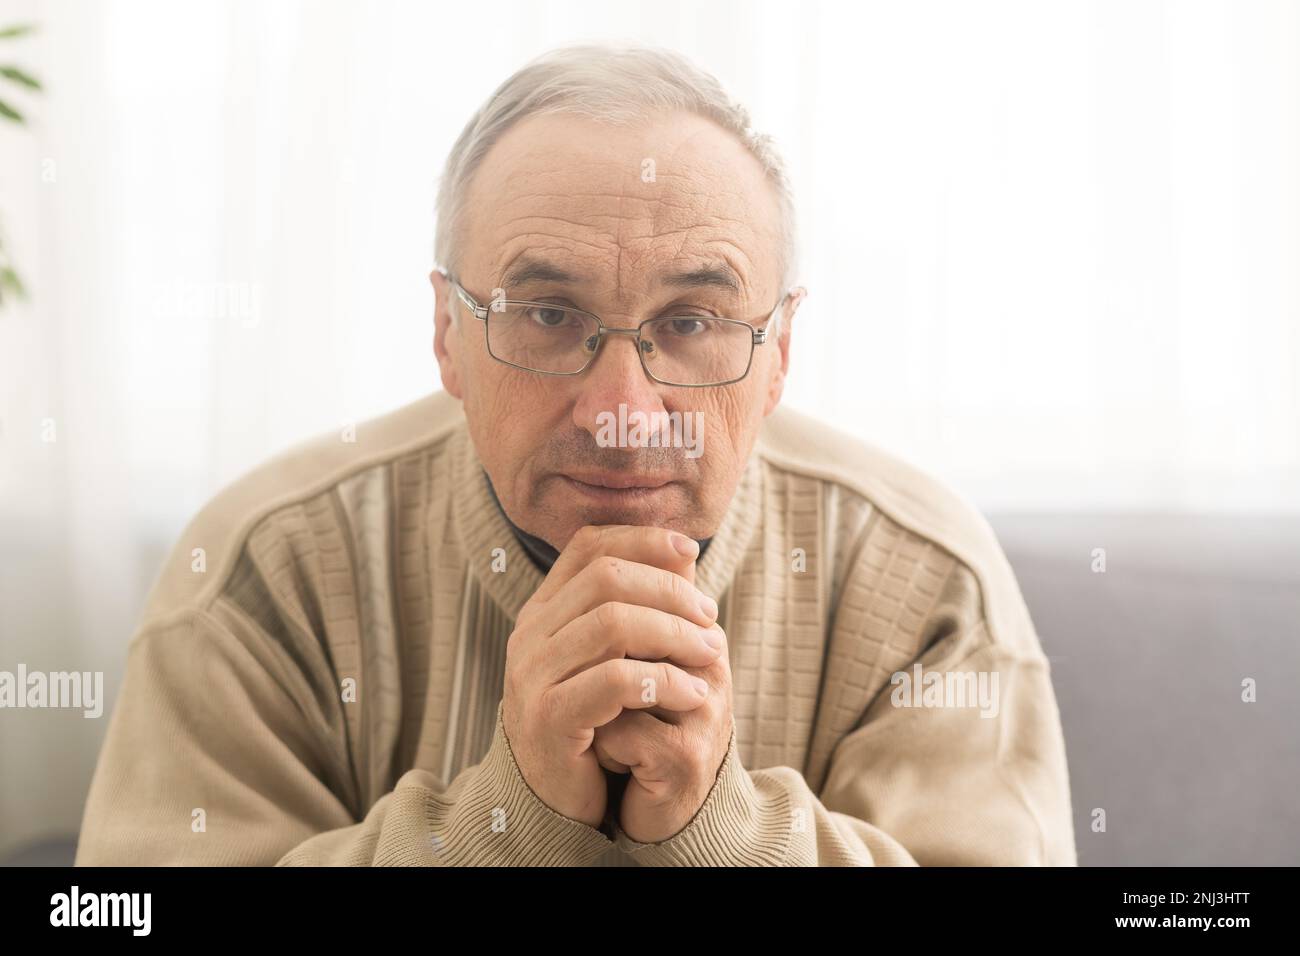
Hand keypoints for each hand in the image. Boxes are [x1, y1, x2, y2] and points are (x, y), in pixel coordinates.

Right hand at [500, 525, 722, 827]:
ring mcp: (532, 676)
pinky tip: (693, 693)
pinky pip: (613, 680)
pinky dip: (664, 681)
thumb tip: (686, 553)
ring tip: (711, 655)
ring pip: (612, 624)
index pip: (588, 545)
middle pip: (607, 578)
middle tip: (710, 618)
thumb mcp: (615, 657)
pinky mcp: (549, 718)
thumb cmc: (593, 723)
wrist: (554, 801)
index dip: (642, 538)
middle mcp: (530, 635)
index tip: (691, 551)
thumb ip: (642, 607)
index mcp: (543, 611)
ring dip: (675, 634)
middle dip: (670, 591)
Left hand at [592, 607, 733, 843]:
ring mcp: (705, 714)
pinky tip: (612, 756)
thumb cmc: (648, 730)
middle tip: (585, 681)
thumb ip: (637, 612)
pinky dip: (604, 744)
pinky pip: (620, 731)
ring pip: (621, 676)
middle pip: (636, 626)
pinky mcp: (686, 758)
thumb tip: (627, 557)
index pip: (659, 589)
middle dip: (594, 655)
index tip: (586, 638)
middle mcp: (712, 668)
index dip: (610, 606)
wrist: (666, 809)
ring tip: (602, 720)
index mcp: (701, 639)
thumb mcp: (644, 667)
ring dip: (598, 701)